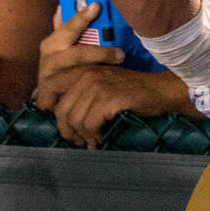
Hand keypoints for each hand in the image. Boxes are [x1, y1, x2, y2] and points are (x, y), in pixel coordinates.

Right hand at [36, 3, 124, 112]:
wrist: (47, 97)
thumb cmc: (63, 67)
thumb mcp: (64, 46)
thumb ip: (66, 28)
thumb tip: (63, 6)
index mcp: (53, 43)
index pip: (67, 28)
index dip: (81, 18)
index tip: (96, 6)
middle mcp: (49, 59)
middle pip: (76, 54)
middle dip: (100, 54)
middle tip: (121, 54)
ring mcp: (48, 78)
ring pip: (77, 73)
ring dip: (99, 71)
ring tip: (117, 68)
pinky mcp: (49, 97)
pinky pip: (72, 92)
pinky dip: (88, 89)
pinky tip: (103, 86)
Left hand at [51, 67, 183, 147]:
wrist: (160, 91)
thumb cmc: (131, 92)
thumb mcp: (101, 85)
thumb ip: (80, 93)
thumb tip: (59, 117)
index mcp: (82, 69)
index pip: (49, 86)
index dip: (48, 107)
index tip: (61, 123)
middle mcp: (87, 74)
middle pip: (61, 109)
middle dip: (67, 130)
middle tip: (78, 140)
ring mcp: (98, 85)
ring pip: (74, 119)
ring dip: (82, 135)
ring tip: (91, 141)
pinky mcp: (109, 98)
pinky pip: (89, 124)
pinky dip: (93, 136)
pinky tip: (100, 139)